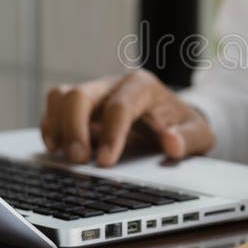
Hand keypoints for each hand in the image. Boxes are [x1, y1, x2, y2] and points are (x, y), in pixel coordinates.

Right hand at [39, 70, 213, 166]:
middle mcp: (114, 84)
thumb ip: (188, 139)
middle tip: (77, 160)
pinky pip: (54, 107)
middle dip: (74, 128)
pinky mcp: (80, 106)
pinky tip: (54, 149)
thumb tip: (172, 142)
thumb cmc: (183, 127)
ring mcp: (95, 93)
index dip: (110, 133)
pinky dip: (49, 126)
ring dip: (57, 126)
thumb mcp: (198, 134)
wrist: (173, 120)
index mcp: (143, 86)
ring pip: (62, 96)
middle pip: (81, 95)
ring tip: (63, 156)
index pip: (120, 105)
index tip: (105, 162)